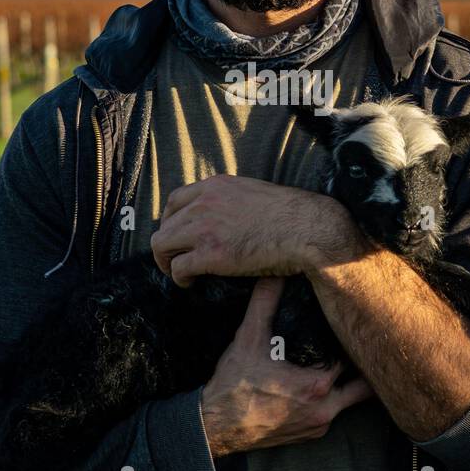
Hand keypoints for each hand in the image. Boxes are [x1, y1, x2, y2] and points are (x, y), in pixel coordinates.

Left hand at [152, 174, 362, 286]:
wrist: (308, 229)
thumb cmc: (290, 215)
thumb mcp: (254, 193)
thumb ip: (232, 199)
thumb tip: (226, 215)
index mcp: (215, 187)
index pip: (174, 201)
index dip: (171, 221)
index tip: (178, 235)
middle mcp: (204, 204)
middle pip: (164, 225)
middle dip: (167, 245)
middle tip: (175, 259)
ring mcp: (205, 228)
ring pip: (162, 245)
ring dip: (167, 262)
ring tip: (178, 272)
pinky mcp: (211, 254)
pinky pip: (179, 268)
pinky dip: (179, 278)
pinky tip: (189, 283)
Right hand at [201, 277, 374, 458]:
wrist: (215, 427)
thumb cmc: (233, 385)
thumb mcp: (248, 338)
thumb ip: (264, 302)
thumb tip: (274, 273)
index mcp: (317, 384)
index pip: (351, 356)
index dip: (350, 339)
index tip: (348, 326)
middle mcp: (325, 409)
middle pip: (363, 386)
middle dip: (363, 366)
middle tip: (357, 345)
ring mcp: (319, 426)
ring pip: (348, 402)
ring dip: (346, 384)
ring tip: (341, 361)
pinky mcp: (309, 436)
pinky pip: (331, 414)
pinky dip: (329, 399)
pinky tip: (317, 383)